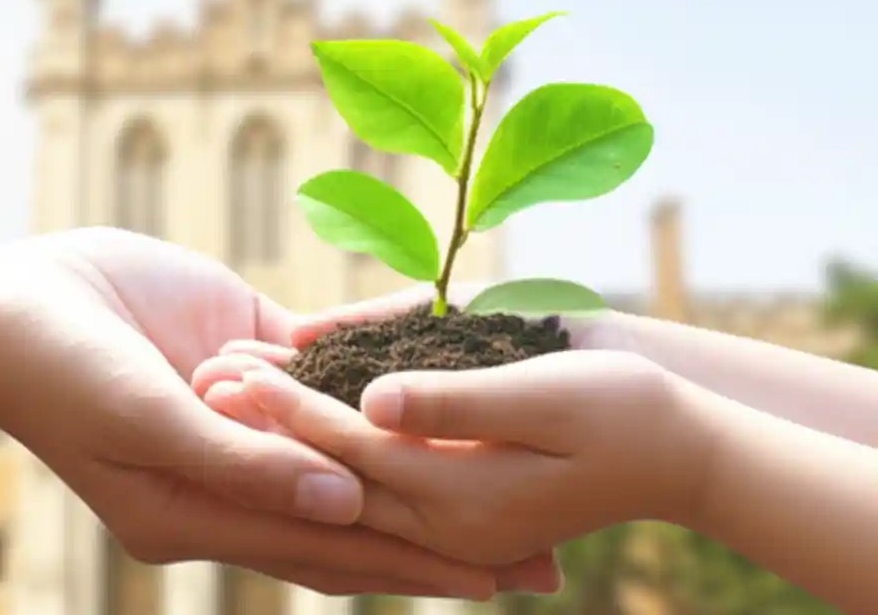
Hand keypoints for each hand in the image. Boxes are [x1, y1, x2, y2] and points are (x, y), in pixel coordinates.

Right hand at [0, 229, 554, 597]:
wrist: (9, 305)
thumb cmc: (60, 375)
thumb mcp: (146, 425)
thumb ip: (244, 465)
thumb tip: (347, 505)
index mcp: (209, 515)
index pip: (333, 549)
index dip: (416, 562)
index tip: (499, 578)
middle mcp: (238, 472)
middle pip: (360, 509)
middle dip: (445, 529)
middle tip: (539, 554)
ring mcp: (248, 413)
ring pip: (352, 436)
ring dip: (425, 451)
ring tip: (508, 461)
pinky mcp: (248, 351)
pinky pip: (327, 358)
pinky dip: (381, 354)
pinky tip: (446, 345)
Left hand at [194, 287, 712, 567]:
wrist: (682, 449)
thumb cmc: (631, 412)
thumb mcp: (546, 397)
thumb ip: (454, 403)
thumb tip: (372, 401)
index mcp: (462, 500)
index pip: (354, 451)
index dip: (293, 410)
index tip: (238, 373)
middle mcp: (443, 514)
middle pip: (331, 467)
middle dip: (267, 423)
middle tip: (205, 377)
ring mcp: (446, 507)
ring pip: (343, 468)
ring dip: (284, 429)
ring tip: (225, 381)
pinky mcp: (452, 487)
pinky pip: (376, 463)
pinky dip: (331, 432)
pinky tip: (291, 393)